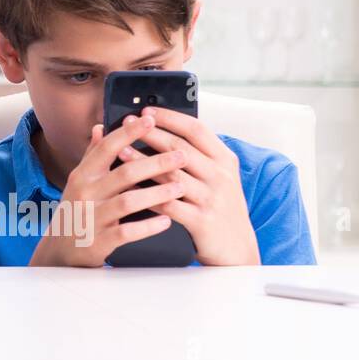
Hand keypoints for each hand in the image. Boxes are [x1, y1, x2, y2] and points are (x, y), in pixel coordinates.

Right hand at [29, 113, 188, 266]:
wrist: (59, 251)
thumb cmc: (75, 211)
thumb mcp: (78, 182)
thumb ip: (91, 156)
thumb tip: (99, 128)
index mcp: (82, 175)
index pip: (106, 148)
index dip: (128, 133)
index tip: (150, 121)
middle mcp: (86, 193)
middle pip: (124, 173)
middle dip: (156, 163)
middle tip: (181, 156)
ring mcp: (92, 217)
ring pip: (128, 201)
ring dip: (157, 193)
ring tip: (180, 187)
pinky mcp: (99, 241)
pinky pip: (127, 232)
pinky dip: (148, 227)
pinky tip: (167, 221)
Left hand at [128, 105, 259, 265]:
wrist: (237, 248)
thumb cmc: (221, 206)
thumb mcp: (219, 175)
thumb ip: (200, 154)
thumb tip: (166, 128)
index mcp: (225, 160)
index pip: (196, 130)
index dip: (170, 118)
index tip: (147, 111)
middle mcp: (220, 176)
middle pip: (180, 148)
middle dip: (150, 133)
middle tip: (127, 124)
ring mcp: (212, 198)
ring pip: (172, 175)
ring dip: (143, 161)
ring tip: (121, 151)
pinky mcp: (202, 220)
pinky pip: (169, 204)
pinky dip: (147, 194)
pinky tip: (129, 188)